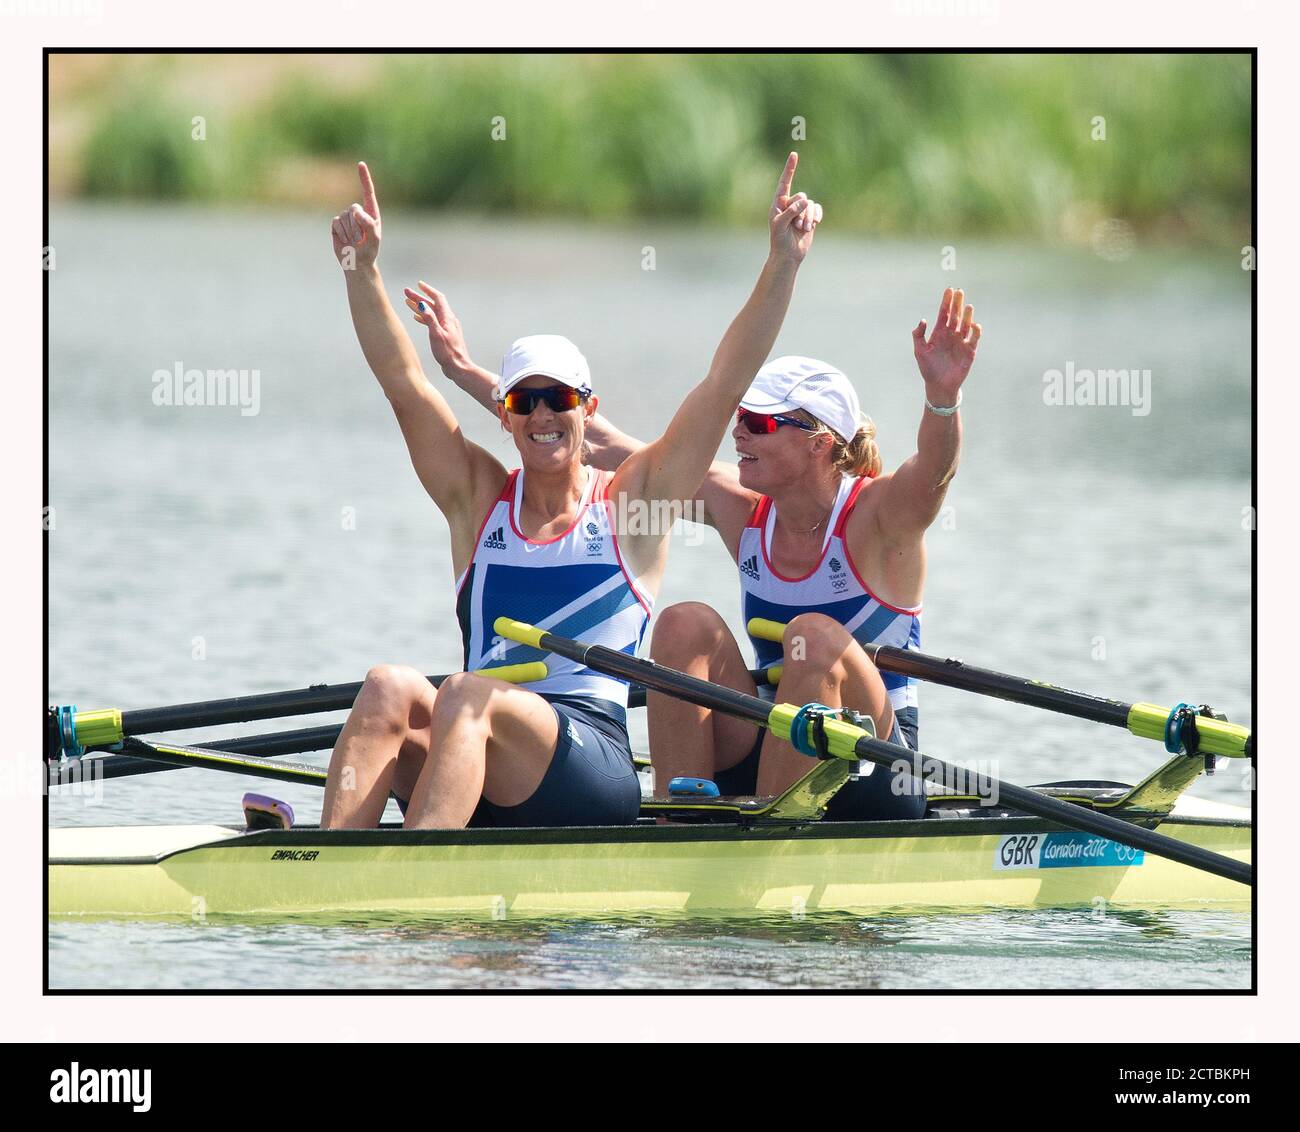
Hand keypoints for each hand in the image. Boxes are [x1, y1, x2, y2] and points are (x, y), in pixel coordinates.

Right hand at [330, 162, 381, 268]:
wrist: (356, 263)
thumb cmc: (369, 251)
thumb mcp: (373, 239)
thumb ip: (368, 224)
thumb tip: (356, 210)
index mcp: (371, 212)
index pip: (368, 192)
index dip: (364, 178)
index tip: (360, 164)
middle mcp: (358, 212)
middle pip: (353, 208)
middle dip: (356, 226)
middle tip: (360, 239)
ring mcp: (346, 217)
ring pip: (344, 217)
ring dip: (349, 232)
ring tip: (354, 242)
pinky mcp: (336, 223)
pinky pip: (335, 222)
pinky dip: (340, 233)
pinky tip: (345, 241)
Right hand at [405, 282, 470, 375]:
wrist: (458, 367)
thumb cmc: (448, 353)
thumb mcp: (436, 334)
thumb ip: (429, 319)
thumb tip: (422, 304)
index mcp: (447, 318)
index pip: (438, 298)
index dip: (428, 290)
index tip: (418, 284)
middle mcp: (448, 320)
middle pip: (432, 304)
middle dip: (419, 298)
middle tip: (406, 293)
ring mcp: (447, 327)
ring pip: (431, 313)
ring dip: (420, 307)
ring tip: (408, 302)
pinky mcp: (444, 335)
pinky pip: (433, 321)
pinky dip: (424, 317)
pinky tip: (416, 317)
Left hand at [769, 152, 823, 263]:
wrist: (789, 255)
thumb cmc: (779, 240)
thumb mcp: (780, 225)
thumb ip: (790, 211)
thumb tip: (804, 201)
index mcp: (778, 203)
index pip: (785, 182)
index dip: (790, 169)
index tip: (794, 154)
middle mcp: (790, 204)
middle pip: (801, 196)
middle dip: (801, 211)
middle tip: (796, 225)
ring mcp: (800, 210)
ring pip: (810, 204)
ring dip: (808, 217)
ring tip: (802, 229)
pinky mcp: (810, 217)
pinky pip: (817, 209)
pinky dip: (816, 216)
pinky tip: (814, 225)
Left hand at [912, 288, 980, 403]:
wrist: (939, 385)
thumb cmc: (928, 369)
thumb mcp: (919, 351)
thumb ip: (918, 335)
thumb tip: (923, 320)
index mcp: (939, 332)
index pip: (944, 313)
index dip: (946, 302)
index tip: (949, 289)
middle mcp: (951, 334)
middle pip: (956, 315)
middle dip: (957, 304)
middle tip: (960, 291)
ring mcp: (961, 342)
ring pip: (966, 324)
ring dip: (967, 315)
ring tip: (967, 305)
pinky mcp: (970, 351)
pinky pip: (974, 338)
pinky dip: (975, 331)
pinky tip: (974, 324)